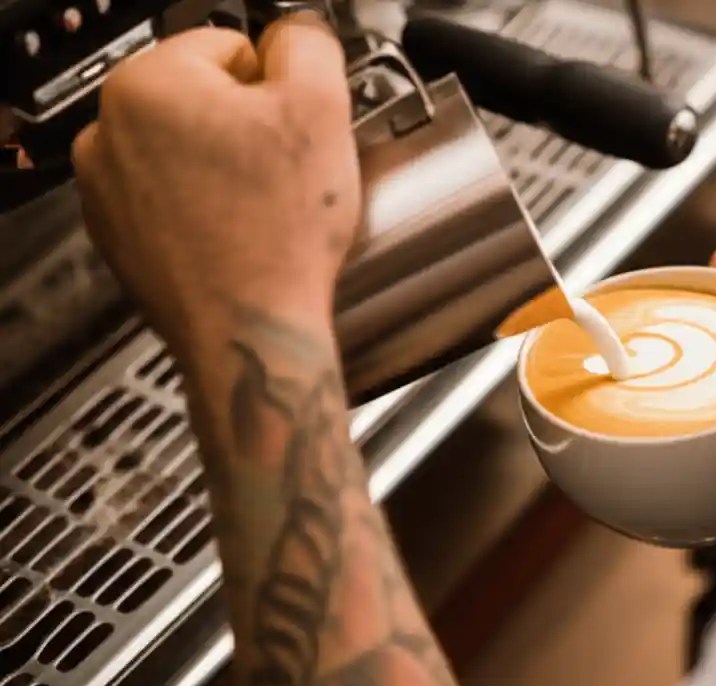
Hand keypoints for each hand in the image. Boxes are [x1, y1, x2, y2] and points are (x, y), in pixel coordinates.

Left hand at [72, 14, 357, 365]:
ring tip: (264, 209)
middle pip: (205, 99)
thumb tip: (296, 36)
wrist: (250, 332)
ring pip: (189, 151)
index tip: (293, 130)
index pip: (231, 46)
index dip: (278, 87)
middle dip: (250, 128)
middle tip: (284, 174)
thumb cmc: (278, 234)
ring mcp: (106, 189)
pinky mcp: (119, 237)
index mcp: (148, 84)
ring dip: (228, 169)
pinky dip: (208, 209)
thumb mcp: (322, 109)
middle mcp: (108, 131)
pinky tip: (241, 234)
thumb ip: (309, 44)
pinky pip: (174, 199)